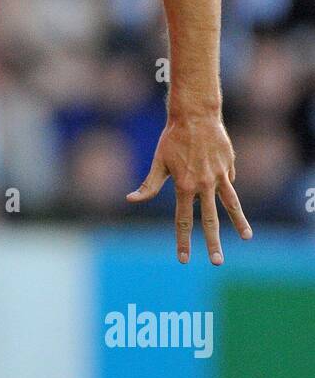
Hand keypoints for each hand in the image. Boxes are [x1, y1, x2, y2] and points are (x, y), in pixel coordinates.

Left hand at [126, 113, 252, 263]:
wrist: (196, 115)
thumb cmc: (173, 138)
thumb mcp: (158, 162)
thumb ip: (149, 185)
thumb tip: (131, 199)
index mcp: (185, 186)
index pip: (183, 220)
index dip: (183, 241)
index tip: (184, 259)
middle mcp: (204, 184)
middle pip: (210, 220)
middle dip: (212, 243)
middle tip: (216, 262)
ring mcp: (220, 175)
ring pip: (231, 204)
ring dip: (239, 223)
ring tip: (246, 237)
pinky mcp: (229, 165)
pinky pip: (229, 182)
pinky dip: (226, 188)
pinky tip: (223, 187)